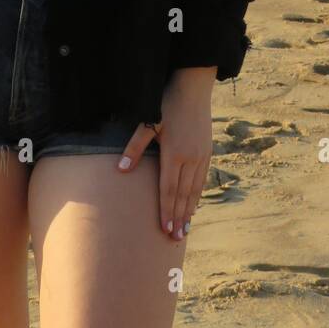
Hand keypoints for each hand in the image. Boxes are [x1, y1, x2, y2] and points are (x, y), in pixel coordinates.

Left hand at [117, 67, 215, 240]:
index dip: (167, 212)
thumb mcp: (148, 123)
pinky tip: (194, 205)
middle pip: (183, 195)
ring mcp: (201, 155)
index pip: (169, 190)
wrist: (194, 87)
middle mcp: (191, 158)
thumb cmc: (167, 104)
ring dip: (189, 211)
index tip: (165, 231)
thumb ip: (135, 147)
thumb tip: (121, 170)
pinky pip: (202, 179)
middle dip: (179, 218)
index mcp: (174, 153)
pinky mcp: (207, 151)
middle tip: (176, 240)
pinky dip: (197, 195)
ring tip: (186, 229)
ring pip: (195, 189)